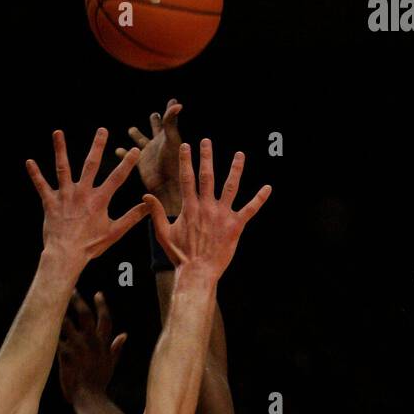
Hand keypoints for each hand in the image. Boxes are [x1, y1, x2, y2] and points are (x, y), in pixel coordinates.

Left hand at [26, 129, 147, 271]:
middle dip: (97, 146)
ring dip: (60, 149)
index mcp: (99, 200)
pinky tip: (29, 162)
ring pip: (63, 168)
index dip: (128, 163)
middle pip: (91, 165)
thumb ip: (132, 217)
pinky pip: (41, 186)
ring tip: (57, 132)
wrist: (66, 255)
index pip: (117, 178)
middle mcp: (82, 193)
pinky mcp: (50, 202)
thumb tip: (148, 206)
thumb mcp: (115, 232)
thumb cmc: (90, 245)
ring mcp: (65, 196)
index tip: (135, 151)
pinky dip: (35, 174)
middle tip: (102, 130)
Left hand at [58, 290, 126, 403]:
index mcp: (103, 343)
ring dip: (60, 313)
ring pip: (67, 323)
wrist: (89, 399)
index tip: (97, 294)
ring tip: (52, 305)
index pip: (105, 319)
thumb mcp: (111, 364)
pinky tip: (42, 326)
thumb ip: (116, 348)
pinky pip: (56, 338)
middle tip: (71, 290)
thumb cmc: (99, 382)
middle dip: (78, 301)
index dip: (102, 305)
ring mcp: (78, 348)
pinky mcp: (65, 355)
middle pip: (85, 315)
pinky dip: (50, 332)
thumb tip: (124, 335)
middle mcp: (91, 343)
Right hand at [115, 99, 182, 213]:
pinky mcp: (140, 163)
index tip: (173, 100)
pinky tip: (117, 150)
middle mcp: (158, 143)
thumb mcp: (171, 139)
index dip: (170, 109)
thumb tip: (177, 103)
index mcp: (167, 135)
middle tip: (154, 114)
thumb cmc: (173, 162)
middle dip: (155, 121)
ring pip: (140, 141)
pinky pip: (129, 156)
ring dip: (136, 135)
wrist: (167, 185)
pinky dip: (123, 153)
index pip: (169, 118)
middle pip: (156, 128)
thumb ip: (171, 121)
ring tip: (131, 129)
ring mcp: (148, 153)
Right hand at [143, 140, 270, 279]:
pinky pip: (250, 209)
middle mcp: (206, 207)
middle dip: (206, 156)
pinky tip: (268, 188)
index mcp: (189, 208)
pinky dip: (259, 198)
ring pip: (230, 187)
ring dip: (235, 169)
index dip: (186, 160)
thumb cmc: (180, 255)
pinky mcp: (236, 226)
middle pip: (207, 176)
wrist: (197, 272)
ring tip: (239, 155)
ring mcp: (222, 215)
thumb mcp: (163, 234)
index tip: (186, 146)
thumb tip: (145, 196)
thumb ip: (155, 213)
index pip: (186, 178)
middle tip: (207, 140)